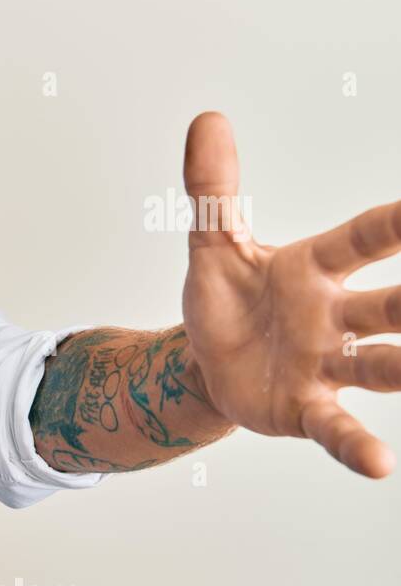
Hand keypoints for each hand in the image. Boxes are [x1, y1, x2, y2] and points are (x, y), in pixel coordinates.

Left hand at [181, 111, 400, 477]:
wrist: (203, 361)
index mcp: (317, 269)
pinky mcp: (305, 409)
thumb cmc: (226, 300)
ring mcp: (327, 365)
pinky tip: (379, 465)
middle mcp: (336, 316)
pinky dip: (356, 444)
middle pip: (394, 304)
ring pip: (382, 364)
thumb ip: (213, 189)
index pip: (367, 238)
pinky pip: (337, 427)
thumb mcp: (213, 245)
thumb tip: (206, 120)